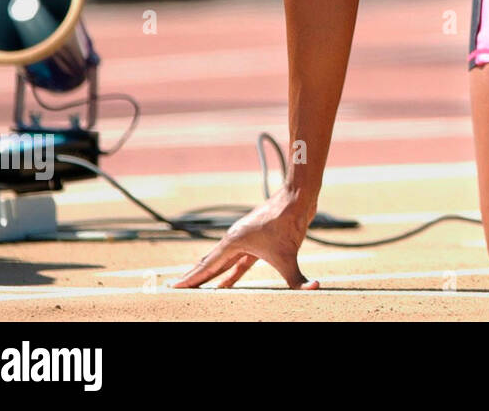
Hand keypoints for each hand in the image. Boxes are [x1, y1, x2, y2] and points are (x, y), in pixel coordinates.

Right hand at [172, 188, 319, 289]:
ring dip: (210, 276)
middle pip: (209, 264)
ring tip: (197, 290)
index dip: (191, 279)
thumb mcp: (291, 256)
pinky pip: (237, 262)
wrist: (297, 197)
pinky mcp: (255, 240)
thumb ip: (299, 279)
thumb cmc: (290, 222)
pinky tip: (225, 285)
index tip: (173, 287)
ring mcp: (243, 239)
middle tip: (177, 291)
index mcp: (233, 243)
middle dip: (194, 278)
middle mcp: (233, 239)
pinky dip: (229, 274)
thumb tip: (314, 289)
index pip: (207, 266)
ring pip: (222, 263)